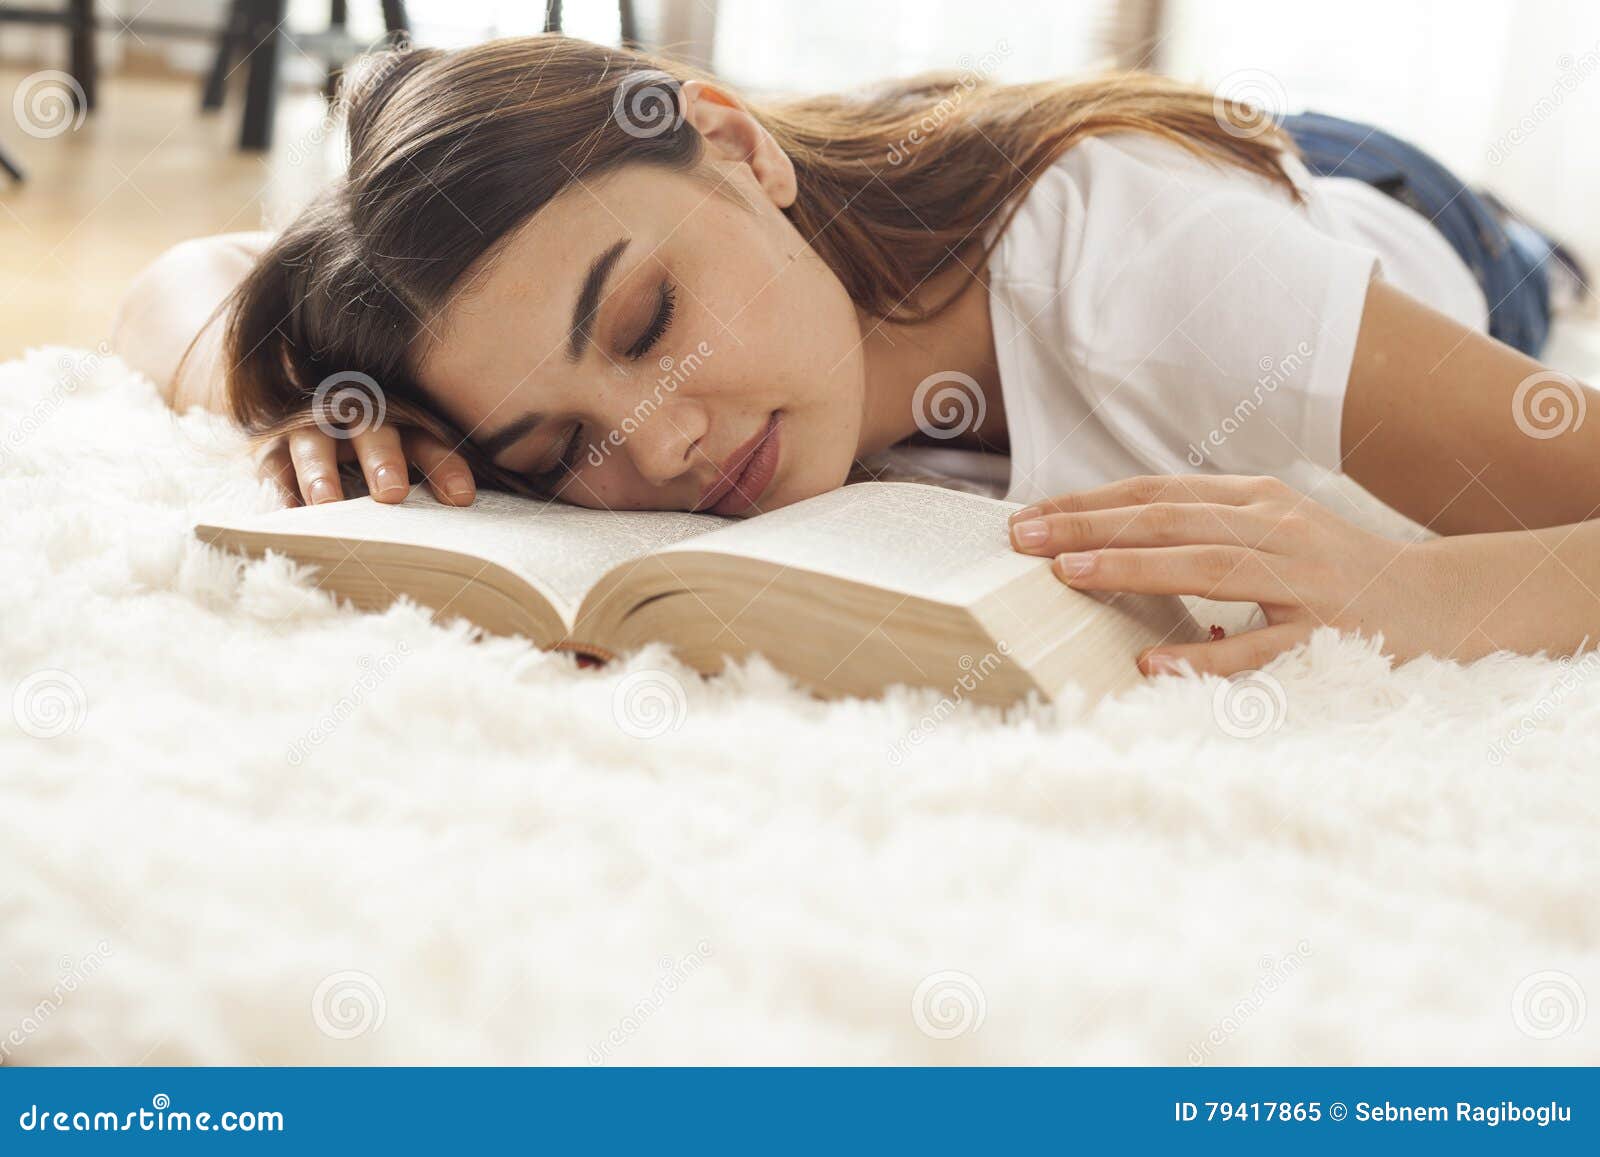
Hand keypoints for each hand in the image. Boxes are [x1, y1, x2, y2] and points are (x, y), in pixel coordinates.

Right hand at [255, 423, 476, 508]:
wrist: (324, 437)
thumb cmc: (389, 467)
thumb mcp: (414, 465)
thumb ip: (433, 487)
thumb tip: (463, 515)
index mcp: (403, 420)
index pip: (427, 440)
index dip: (444, 465)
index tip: (461, 498)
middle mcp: (357, 418)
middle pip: (372, 429)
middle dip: (382, 458)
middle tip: (391, 492)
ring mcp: (314, 430)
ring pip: (316, 442)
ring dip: (321, 471)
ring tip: (326, 503)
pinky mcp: (277, 449)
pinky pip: (275, 464)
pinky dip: (282, 486)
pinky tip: (288, 514)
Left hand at [1007, 474, 1463, 676]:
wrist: (1442, 602)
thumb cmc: (1335, 570)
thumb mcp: (1272, 530)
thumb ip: (1204, 527)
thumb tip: (1109, 534)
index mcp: (1257, 501)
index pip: (1158, 494)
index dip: (1090, 502)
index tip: (1027, 515)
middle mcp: (1276, 529)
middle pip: (1170, 520)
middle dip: (1090, 525)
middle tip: (1023, 537)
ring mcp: (1302, 581)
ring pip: (1206, 566)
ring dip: (1132, 568)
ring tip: (1067, 574)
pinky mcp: (1326, 636)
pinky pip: (1257, 648)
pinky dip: (1203, 654)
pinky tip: (1151, 662)